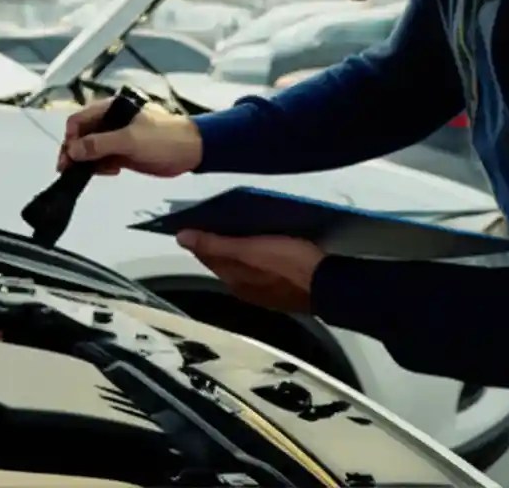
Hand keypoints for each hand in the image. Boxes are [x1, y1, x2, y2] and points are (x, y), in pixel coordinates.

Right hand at [58, 98, 202, 177]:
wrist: (191, 150)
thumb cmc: (166, 137)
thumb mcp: (130, 140)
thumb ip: (100, 144)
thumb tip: (74, 150)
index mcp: (112, 109)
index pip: (80, 120)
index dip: (71, 136)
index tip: (69, 154)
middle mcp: (111, 122)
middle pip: (82, 136)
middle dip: (75, 152)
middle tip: (68, 168)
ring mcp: (117, 138)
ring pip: (91, 150)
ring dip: (86, 161)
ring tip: (87, 172)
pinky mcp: (123, 152)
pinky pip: (103, 159)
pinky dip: (100, 167)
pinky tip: (110, 171)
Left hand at [177, 231, 326, 313]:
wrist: (327, 285)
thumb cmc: (287, 263)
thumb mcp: (248, 249)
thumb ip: (214, 245)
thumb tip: (181, 238)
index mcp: (232, 278)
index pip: (206, 255)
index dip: (201, 236)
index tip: (199, 216)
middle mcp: (242, 288)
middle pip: (223, 261)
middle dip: (218, 242)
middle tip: (221, 216)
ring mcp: (262, 291)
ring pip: (241, 265)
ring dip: (238, 248)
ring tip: (243, 226)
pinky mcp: (280, 289)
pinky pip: (260, 269)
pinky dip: (256, 256)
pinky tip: (265, 245)